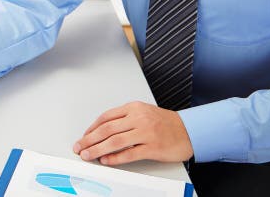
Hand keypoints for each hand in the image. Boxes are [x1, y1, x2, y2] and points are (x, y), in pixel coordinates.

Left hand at [73, 101, 193, 164]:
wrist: (190, 130)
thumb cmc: (165, 122)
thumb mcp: (143, 112)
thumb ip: (124, 118)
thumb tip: (102, 130)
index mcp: (133, 108)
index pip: (106, 117)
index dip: (91, 128)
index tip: (84, 137)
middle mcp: (138, 118)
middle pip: (107, 129)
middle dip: (89, 139)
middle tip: (79, 147)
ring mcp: (146, 133)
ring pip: (115, 141)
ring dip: (98, 149)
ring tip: (88, 155)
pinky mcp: (153, 148)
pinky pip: (130, 153)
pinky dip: (115, 158)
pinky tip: (106, 160)